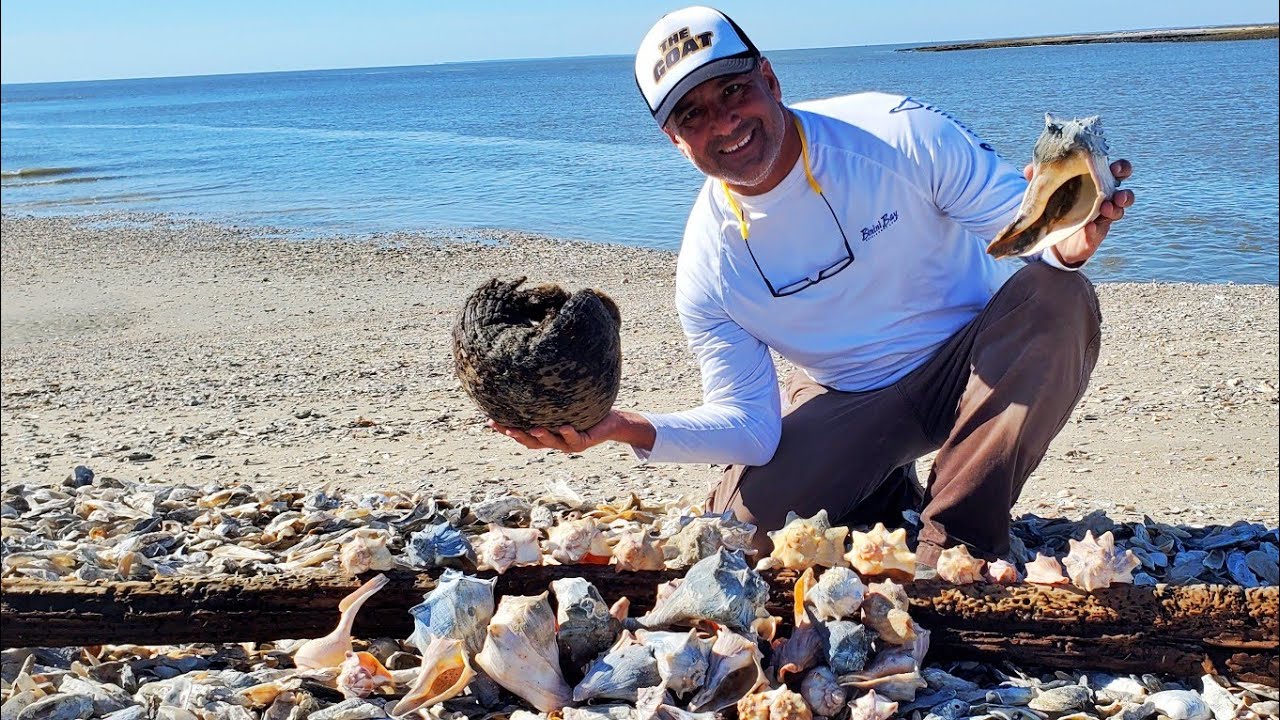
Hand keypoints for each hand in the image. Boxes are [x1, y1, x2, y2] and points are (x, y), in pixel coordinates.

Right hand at [488, 410, 655, 453]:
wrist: (610, 421)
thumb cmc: (584, 409)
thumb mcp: (562, 402)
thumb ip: (547, 396)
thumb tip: (531, 370)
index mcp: (546, 432)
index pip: (521, 432)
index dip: (505, 429)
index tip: (490, 421)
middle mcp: (554, 440)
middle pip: (531, 442)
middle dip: (517, 435)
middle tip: (505, 427)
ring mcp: (568, 443)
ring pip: (551, 443)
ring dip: (541, 436)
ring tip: (532, 429)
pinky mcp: (583, 442)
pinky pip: (575, 439)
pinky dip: (569, 433)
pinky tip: (564, 426)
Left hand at [1025, 159, 1134, 266]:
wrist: (1052, 236)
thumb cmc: (1057, 205)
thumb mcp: (1049, 191)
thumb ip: (1041, 179)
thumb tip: (1028, 169)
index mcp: (1097, 183)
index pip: (1117, 172)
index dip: (1121, 168)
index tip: (1114, 168)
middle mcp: (1105, 199)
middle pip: (1125, 193)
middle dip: (1125, 193)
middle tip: (1117, 194)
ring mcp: (1102, 218)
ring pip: (1118, 212)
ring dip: (1115, 210)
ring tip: (1106, 208)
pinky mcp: (1095, 234)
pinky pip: (1099, 231)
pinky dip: (1095, 230)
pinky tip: (1089, 228)